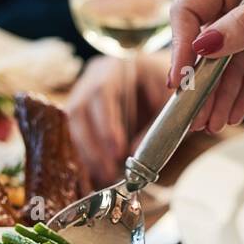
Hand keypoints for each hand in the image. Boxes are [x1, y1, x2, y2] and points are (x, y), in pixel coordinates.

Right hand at [66, 52, 172, 184]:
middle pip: (79, 109)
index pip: (102, 92)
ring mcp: (83, 93)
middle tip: (108, 172)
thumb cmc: (166, 87)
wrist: (159, 78)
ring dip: (87, 153)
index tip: (118, 152)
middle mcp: (93, 77)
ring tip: (105, 176)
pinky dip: (86, 155)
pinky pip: (76, 134)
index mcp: (116, 67)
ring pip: (73, 124)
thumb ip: (156, 125)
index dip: (107, 125)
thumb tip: (136, 155)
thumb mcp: (170, 101)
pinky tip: (98, 173)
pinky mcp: (83, 112)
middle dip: (92, 145)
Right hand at [169, 0, 243, 132]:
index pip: (192, 10)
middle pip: (205, 44)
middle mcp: (239, 0)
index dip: (181, 45)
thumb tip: (205, 44)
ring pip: (226, 66)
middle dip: (198, 81)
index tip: (180, 78)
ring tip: (211, 124)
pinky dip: (241, 95)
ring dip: (218, 96)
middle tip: (192, 114)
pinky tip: (232, 115)